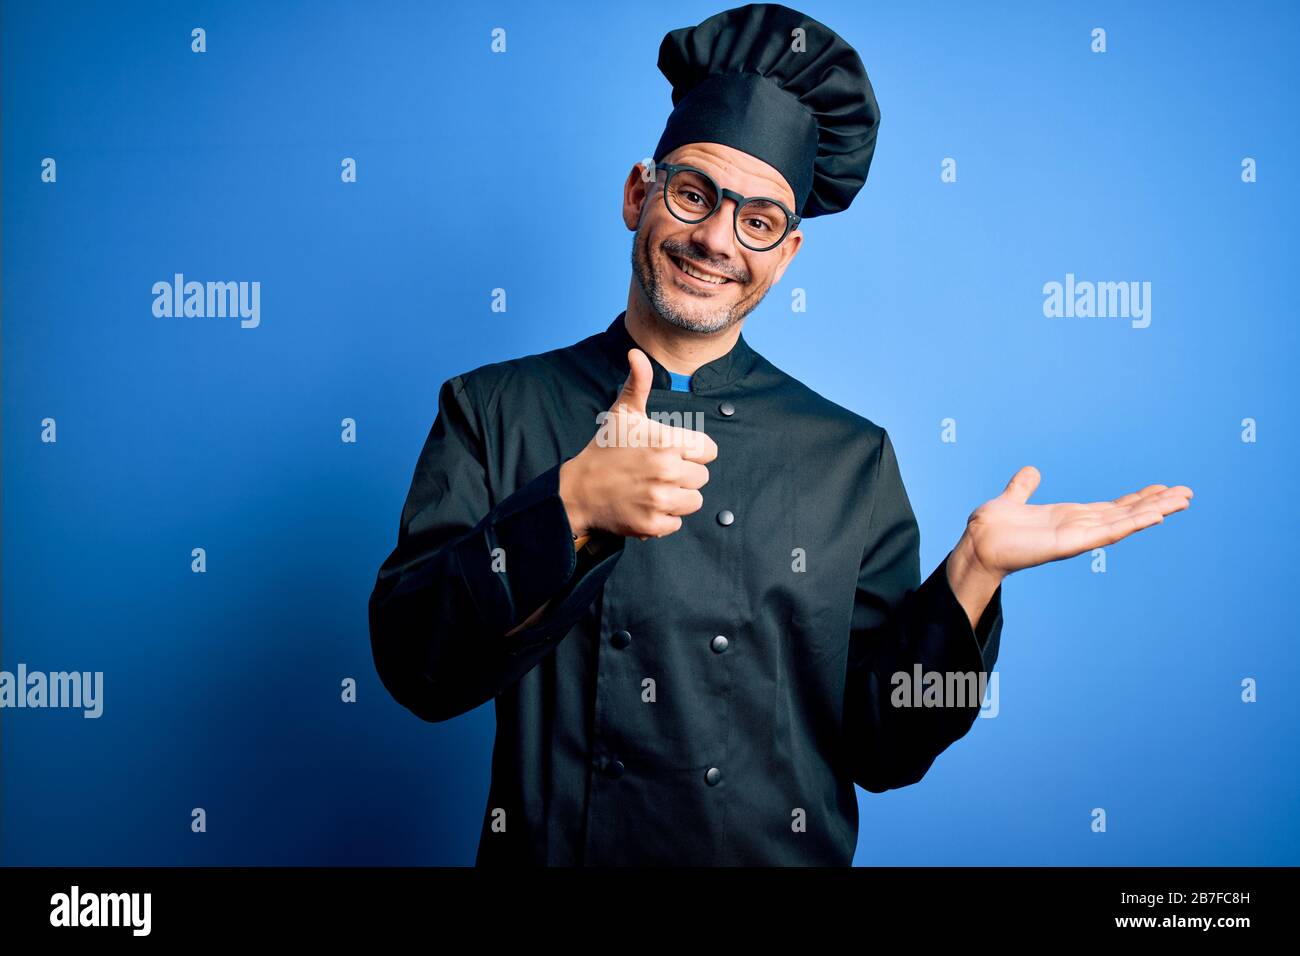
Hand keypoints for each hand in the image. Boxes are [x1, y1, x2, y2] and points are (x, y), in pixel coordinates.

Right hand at [560, 348, 717, 540]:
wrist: (578, 490)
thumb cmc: (605, 449)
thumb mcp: (622, 413)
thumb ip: (638, 383)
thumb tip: (636, 353)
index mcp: (666, 441)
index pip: (709, 451)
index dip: (693, 452)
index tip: (672, 452)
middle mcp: (667, 470)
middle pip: (702, 477)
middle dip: (684, 475)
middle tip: (657, 471)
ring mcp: (660, 499)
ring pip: (694, 501)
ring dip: (678, 497)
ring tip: (654, 489)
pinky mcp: (653, 524)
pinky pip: (677, 522)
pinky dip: (665, 518)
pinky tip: (646, 506)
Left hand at [959, 466, 1192, 579]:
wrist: (977, 543)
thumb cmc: (993, 528)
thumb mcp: (1013, 500)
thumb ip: (1023, 487)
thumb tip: (1031, 471)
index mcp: (1070, 517)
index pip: (1112, 507)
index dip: (1137, 499)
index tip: (1163, 489)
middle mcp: (1079, 527)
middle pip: (1126, 514)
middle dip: (1156, 504)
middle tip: (1187, 493)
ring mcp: (1079, 536)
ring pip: (1125, 522)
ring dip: (1154, 511)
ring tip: (1182, 501)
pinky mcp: (1072, 543)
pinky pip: (1108, 533)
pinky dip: (1132, 523)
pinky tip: (1155, 515)